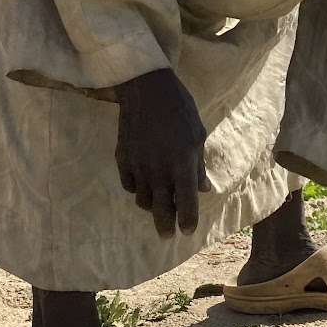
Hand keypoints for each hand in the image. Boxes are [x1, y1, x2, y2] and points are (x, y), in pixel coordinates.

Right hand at [113, 68, 210, 237]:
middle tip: (168, 235)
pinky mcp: (122, 159)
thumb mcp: (198, 137)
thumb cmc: (181, 111)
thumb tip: (204, 189)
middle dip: (165, 226)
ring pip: (143, 200)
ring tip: (158, 206)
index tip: (188, 231)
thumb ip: (199, 166)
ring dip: (152, 206)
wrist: (147, 91)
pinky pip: (129, 185)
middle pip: (160, 210)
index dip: (188, 221)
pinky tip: (144, 186)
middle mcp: (159, 170)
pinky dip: (137, 190)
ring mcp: (138, 166)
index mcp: (182, 165)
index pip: (186, 203)